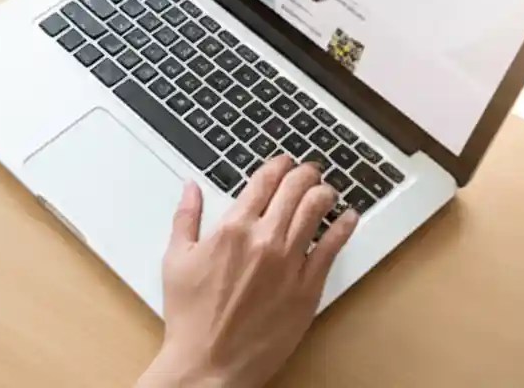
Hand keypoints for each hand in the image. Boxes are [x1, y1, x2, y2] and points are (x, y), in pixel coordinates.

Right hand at [137, 158, 358, 387]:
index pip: (263, 182)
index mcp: (231, 229)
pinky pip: (332, 249)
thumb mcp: (175, 259)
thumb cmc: (190, 317)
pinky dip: (343, 228)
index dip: (277, 165)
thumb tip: (191, 187)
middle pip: (294, 190)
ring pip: (315, 212)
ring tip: (327, 188)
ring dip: (324, 192)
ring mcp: (289, 263)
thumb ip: (185, 217)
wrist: (209, 362)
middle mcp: (264, 239)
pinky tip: (348, 217)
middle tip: (310, 170)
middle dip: (305, 173)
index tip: (284, 161)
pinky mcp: (307, 289)